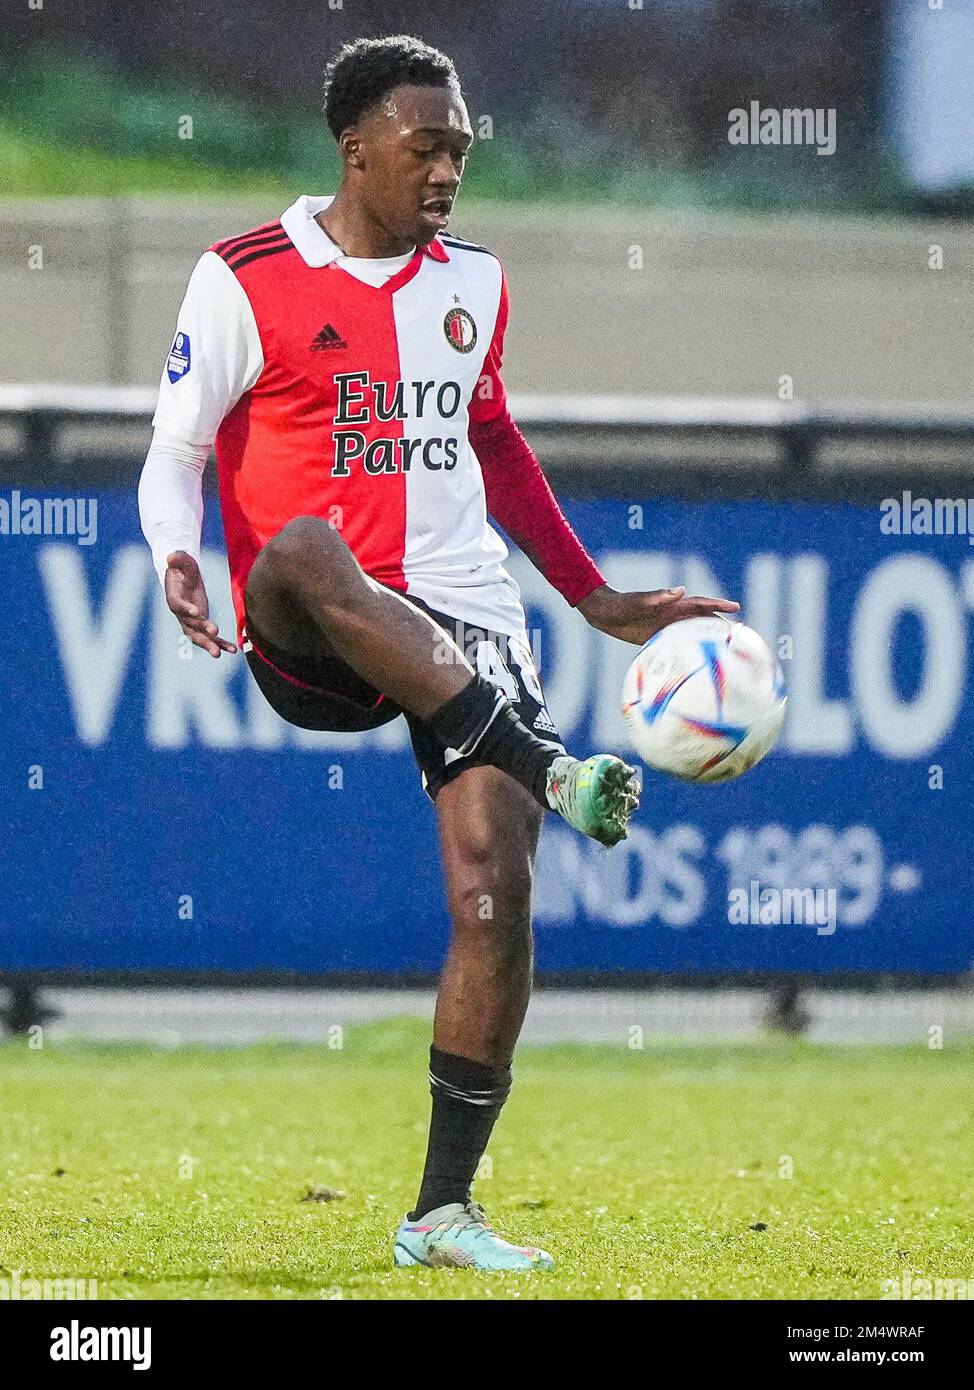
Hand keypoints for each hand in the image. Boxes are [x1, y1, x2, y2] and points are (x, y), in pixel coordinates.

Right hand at [164, 551, 236, 657]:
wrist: (182, 578)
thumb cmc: (182, 568)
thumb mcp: (182, 560)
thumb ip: (178, 559)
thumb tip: (171, 556)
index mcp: (174, 598)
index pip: (179, 606)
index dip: (187, 610)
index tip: (197, 612)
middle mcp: (181, 613)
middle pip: (189, 626)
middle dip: (200, 632)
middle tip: (213, 634)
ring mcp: (191, 621)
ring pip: (199, 637)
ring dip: (209, 644)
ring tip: (218, 654)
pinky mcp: (201, 624)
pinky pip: (211, 637)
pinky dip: (221, 644)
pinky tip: (233, 650)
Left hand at [576, 583, 739, 644]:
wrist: (603, 613)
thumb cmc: (620, 605)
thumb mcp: (638, 601)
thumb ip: (658, 598)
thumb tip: (680, 591)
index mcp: (672, 605)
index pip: (701, 605)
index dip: (718, 606)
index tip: (736, 609)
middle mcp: (673, 615)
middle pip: (702, 620)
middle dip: (720, 625)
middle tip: (739, 636)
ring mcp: (666, 626)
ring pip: (693, 633)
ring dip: (707, 639)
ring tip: (725, 651)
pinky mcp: (657, 638)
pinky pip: (678, 644)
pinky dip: (690, 650)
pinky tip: (696, 662)